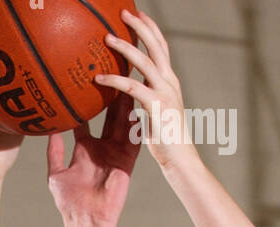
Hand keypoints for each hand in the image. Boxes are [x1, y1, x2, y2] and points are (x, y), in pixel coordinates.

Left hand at [47, 92, 138, 224]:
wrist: (87, 220)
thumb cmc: (69, 202)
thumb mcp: (57, 172)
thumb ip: (54, 152)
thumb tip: (48, 132)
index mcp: (86, 149)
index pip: (86, 121)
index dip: (85, 104)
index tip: (83, 83)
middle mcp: (103, 148)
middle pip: (108, 116)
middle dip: (111, 95)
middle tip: (111, 74)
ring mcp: (116, 152)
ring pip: (123, 121)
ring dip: (126, 102)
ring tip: (128, 79)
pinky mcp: (127, 159)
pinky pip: (134, 136)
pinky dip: (137, 120)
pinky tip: (140, 102)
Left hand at [96, 8, 195, 171]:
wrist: (180, 159)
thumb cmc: (167, 140)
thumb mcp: (157, 113)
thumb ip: (146, 98)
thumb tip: (131, 92)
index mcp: (170, 81)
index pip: (161, 47)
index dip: (151, 29)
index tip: (138, 15)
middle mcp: (169, 82)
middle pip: (155, 45)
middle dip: (140, 26)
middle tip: (124, 12)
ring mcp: (164, 92)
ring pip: (144, 62)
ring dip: (124, 47)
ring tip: (107, 37)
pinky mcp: (156, 106)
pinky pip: (132, 88)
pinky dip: (114, 81)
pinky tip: (99, 78)